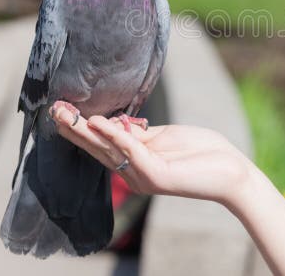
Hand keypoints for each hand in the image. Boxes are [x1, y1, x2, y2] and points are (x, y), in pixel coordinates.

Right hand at [49, 103, 253, 206]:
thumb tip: (115, 122)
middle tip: (53, 109)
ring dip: (86, 130)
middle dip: (74, 128)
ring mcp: (142, 176)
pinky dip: (115, 136)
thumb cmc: (203, 151)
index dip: (81, 127)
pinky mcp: (156, 176)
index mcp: (134, 163)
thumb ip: (141, 134)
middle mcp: (133, 173)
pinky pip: (131, 151)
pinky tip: (100, 122)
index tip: (61, 108)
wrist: (232, 170)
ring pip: (109, 150)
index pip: (102, 144)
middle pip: (98, 148)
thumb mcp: (165, 137)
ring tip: (66, 114)